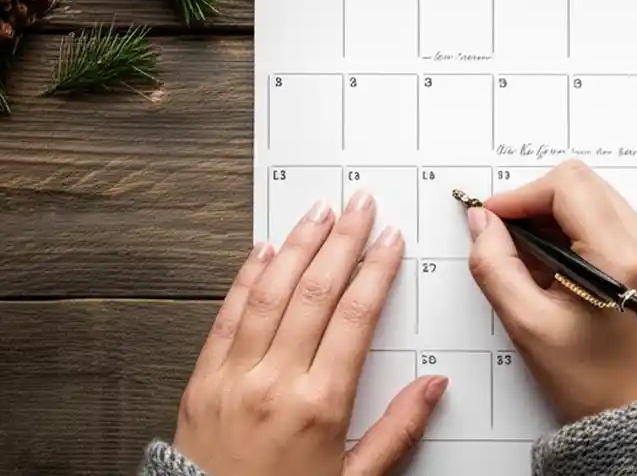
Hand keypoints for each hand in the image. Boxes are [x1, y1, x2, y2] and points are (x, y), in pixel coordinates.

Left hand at [175, 194, 447, 475]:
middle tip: (360, 206)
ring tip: (318, 213)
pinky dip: (247, 277)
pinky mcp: (202, 380)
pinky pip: (227, 315)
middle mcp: (275, 383)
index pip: (355, 316)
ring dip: (298, 245)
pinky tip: (264, 251)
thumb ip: (398, 430)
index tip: (389, 242)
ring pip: (270, 292)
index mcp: (319, 405)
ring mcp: (234, 377)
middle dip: (343, 240)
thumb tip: (433, 386)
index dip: (376, 270)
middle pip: (315, 291)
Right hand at [469, 160, 636, 422]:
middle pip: (581, 184)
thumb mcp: (529, 326)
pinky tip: (557, 269)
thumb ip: (496, 266)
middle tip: (507, 240)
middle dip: (535, 204)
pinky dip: (574, 232)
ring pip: (594, 198)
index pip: (566, 186)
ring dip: (554, 218)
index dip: (519, 196)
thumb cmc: (592, 383)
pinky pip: (608, 221)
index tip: (490, 220)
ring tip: (532, 264)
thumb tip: (481, 222)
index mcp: (622, 257)